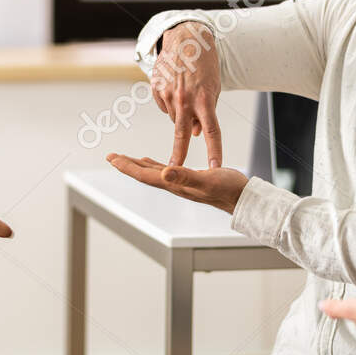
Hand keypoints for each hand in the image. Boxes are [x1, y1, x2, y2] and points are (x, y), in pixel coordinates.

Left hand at [105, 153, 248, 213]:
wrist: (244, 198)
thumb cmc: (229, 189)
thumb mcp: (207, 180)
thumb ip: (185, 177)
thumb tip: (164, 173)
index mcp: (175, 184)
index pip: (145, 175)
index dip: (127, 166)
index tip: (112, 157)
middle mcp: (175, 185)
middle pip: (145, 175)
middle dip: (127, 165)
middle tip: (111, 156)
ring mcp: (182, 184)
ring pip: (154, 173)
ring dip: (138, 166)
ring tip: (126, 159)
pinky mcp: (190, 179)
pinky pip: (167, 171)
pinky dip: (156, 165)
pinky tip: (155, 163)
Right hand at [151, 21, 223, 167]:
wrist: (187, 36)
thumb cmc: (204, 64)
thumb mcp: (213, 87)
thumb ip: (205, 112)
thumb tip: (194, 133)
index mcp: (204, 98)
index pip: (212, 130)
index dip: (214, 150)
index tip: (215, 167)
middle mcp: (185, 97)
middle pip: (182, 132)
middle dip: (178, 154)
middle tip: (173, 170)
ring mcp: (168, 93)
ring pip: (174, 117)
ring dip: (180, 115)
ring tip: (186, 94)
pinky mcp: (156, 88)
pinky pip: (164, 106)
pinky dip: (170, 104)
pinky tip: (175, 88)